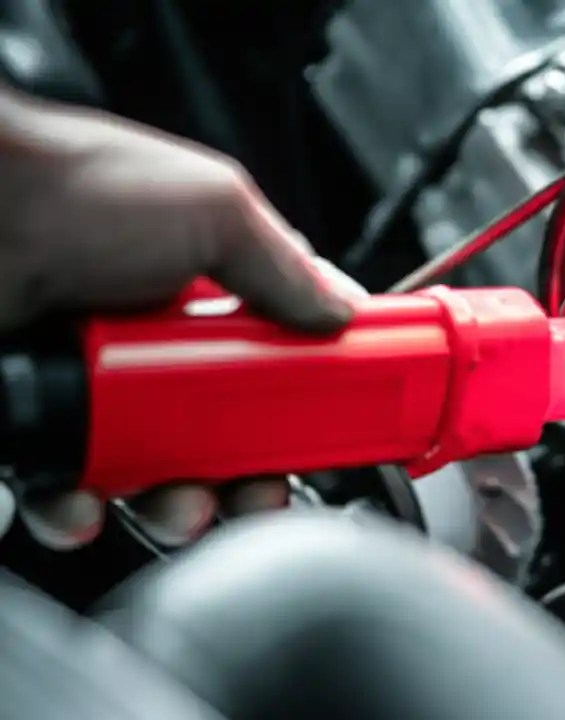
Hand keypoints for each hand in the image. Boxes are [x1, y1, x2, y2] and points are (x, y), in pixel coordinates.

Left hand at [0, 84, 358, 549]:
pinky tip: (84, 502)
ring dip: (178, 506)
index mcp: (207, 298)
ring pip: (157, 477)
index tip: (336, 439)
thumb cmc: (71, 185)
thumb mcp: (213, 209)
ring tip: (179, 502)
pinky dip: (79, 512)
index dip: (309, 407)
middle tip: (262, 490)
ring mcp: (95, 393)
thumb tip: (340, 313)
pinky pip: (69, 492)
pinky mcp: (38, 429)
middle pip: (228, 438)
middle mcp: (155, 349)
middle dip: (252, 477)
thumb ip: (286, 265)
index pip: (280, 364)